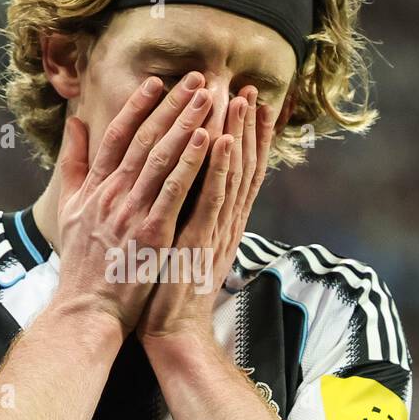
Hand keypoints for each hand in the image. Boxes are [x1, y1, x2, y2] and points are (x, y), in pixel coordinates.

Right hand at [51, 72, 213, 330]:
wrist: (87, 309)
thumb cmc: (83, 264)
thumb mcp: (68, 209)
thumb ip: (73, 165)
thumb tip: (75, 123)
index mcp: (94, 188)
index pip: (117, 136)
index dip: (137, 106)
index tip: (158, 81)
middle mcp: (111, 195)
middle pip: (143, 139)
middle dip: (171, 105)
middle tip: (196, 79)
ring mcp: (131, 213)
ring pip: (161, 158)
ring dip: (186, 124)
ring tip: (208, 97)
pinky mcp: (152, 233)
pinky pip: (175, 190)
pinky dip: (191, 162)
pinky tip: (208, 139)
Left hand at [135, 85, 272, 346]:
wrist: (172, 330)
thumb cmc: (169, 287)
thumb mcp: (181, 242)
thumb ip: (187, 212)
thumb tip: (182, 186)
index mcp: (219, 220)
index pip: (236, 169)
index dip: (243, 135)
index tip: (245, 102)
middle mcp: (225, 222)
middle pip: (241, 165)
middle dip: (246, 126)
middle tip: (249, 90)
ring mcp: (216, 230)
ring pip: (232, 174)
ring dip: (237, 135)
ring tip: (240, 101)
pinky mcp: (201, 242)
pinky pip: (212, 198)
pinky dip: (218, 168)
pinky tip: (219, 140)